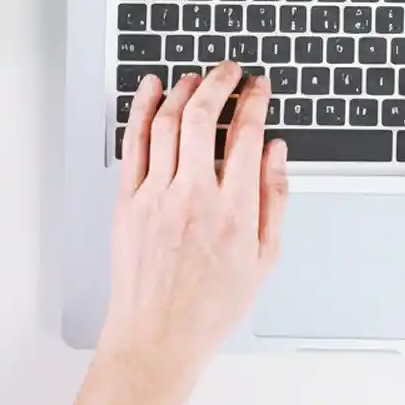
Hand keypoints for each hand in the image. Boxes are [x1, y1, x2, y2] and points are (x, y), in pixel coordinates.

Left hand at [75, 62, 288, 404]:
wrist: (158, 334)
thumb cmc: (210, 304)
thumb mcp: (264, 258)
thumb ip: (274, 199)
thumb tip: (276, 152)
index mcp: (233, 210)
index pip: (246, 135)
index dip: (254, 101)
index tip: (258, 87)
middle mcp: (193, 196)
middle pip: (203, 117)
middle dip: (219, 82)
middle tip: (229, 70)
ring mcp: (156, 196)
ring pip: (167, 123)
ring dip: (183, 90)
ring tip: (195, 77)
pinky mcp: (128, 201)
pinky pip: (134, 144)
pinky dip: (141, 110)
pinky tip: (150, 90)